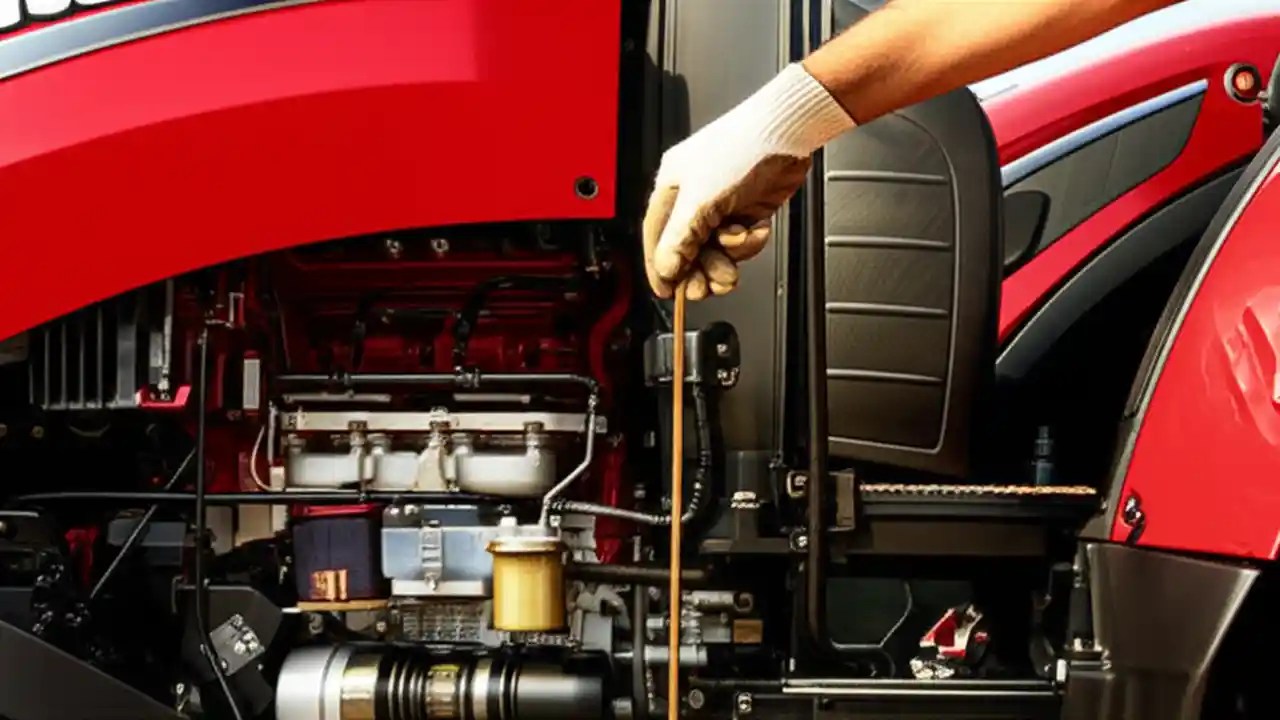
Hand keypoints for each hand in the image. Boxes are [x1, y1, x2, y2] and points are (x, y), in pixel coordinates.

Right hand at [643, 63, 854, 299]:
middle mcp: (693, 199)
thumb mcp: (701, 201)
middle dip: (700, 268)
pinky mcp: (745, 210)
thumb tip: (665, 269)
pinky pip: (740, 241)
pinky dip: (749, 242)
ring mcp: (720, 205)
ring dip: (728, 258)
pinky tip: (755, 229)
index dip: (661, 267)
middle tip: (708, 286)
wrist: (786, 133)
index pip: (657, 237)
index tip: (668, 292)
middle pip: (688, 249)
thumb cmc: (740, 148)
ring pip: (716, 249)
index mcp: (672, 189)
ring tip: (735, 259)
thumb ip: (680, 239)